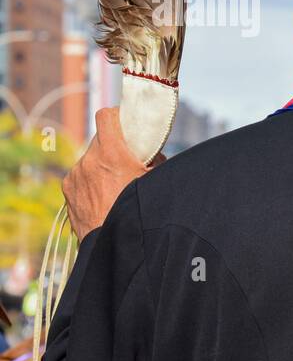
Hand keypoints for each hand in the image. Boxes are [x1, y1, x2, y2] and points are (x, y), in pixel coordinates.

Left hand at [62, 108, 160, 240]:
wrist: (113, 244)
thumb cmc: (137, 213)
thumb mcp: (156, 183)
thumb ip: (155, 162)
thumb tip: (152, 154)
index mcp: (111, 155)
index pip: (107, 116)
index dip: (118, 116)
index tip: (128, 123)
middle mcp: (88, 161)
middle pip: (101, 139)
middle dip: (114, 145)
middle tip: (128, 161)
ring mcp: (75, 175)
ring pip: (90, 158)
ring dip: (102, 164)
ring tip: (116, 186)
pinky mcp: (67, 189)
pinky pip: (80, 174)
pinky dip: (91, 179)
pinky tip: (103, 197)